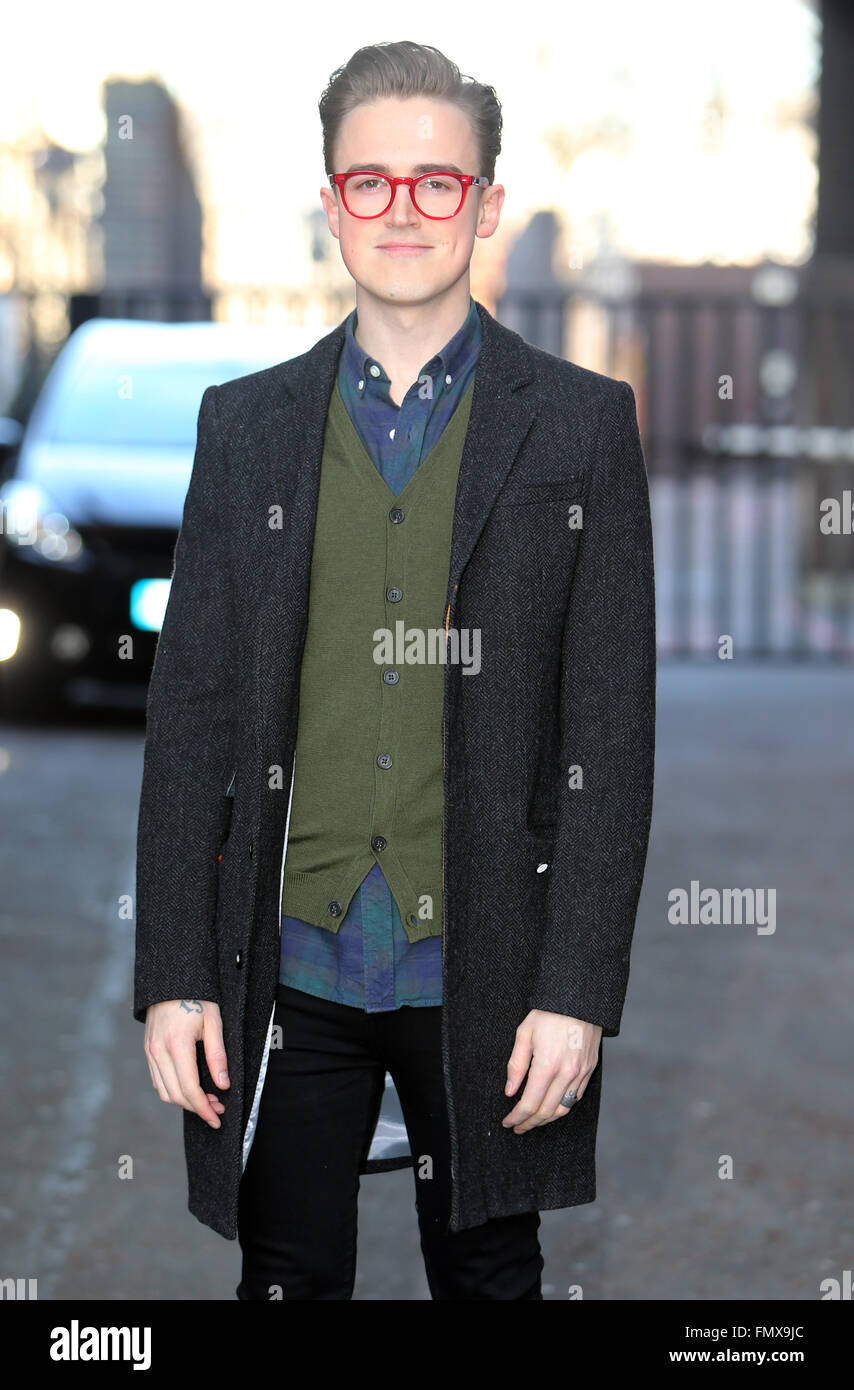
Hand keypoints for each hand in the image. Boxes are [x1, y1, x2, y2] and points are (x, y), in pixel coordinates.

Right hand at [144, 999, 228, 1129]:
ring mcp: (150, 1052)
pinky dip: (173, 1090)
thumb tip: (222, 1085)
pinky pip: (158, 1080)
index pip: (189, 1089)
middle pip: (175, 1095)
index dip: (203, 1108)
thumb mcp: (214, 1022)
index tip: (217, 1118)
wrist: (171, 980)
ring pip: (164, 1091)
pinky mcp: (148, 1051)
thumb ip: (217, 1055)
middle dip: (197, 1108)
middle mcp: (158, 1052)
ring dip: (184, 1102)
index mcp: (176, 1045)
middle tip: (217, 1109)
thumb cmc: (197, 997)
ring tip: (207, 1100)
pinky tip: (190, 1088)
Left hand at [502, 1010, 601, 1132]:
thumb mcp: (524, 1033)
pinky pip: (575, 1097)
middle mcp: (566, 1074)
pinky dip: (562, 1107)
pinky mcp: (589, 1070)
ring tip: (533, 1121)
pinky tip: (552, 1106)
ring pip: (563, 1108)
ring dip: (546, 1119)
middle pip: (546, 1111)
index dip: (517, 1117)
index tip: (508, 1122)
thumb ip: (516, 1065)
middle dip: (530, 1123)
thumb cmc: (548, 1013)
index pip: (530, 1103)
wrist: (580, 999)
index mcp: (547, 1065)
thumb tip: (510, 1091)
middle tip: (518, 1127)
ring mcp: (581, 1073)